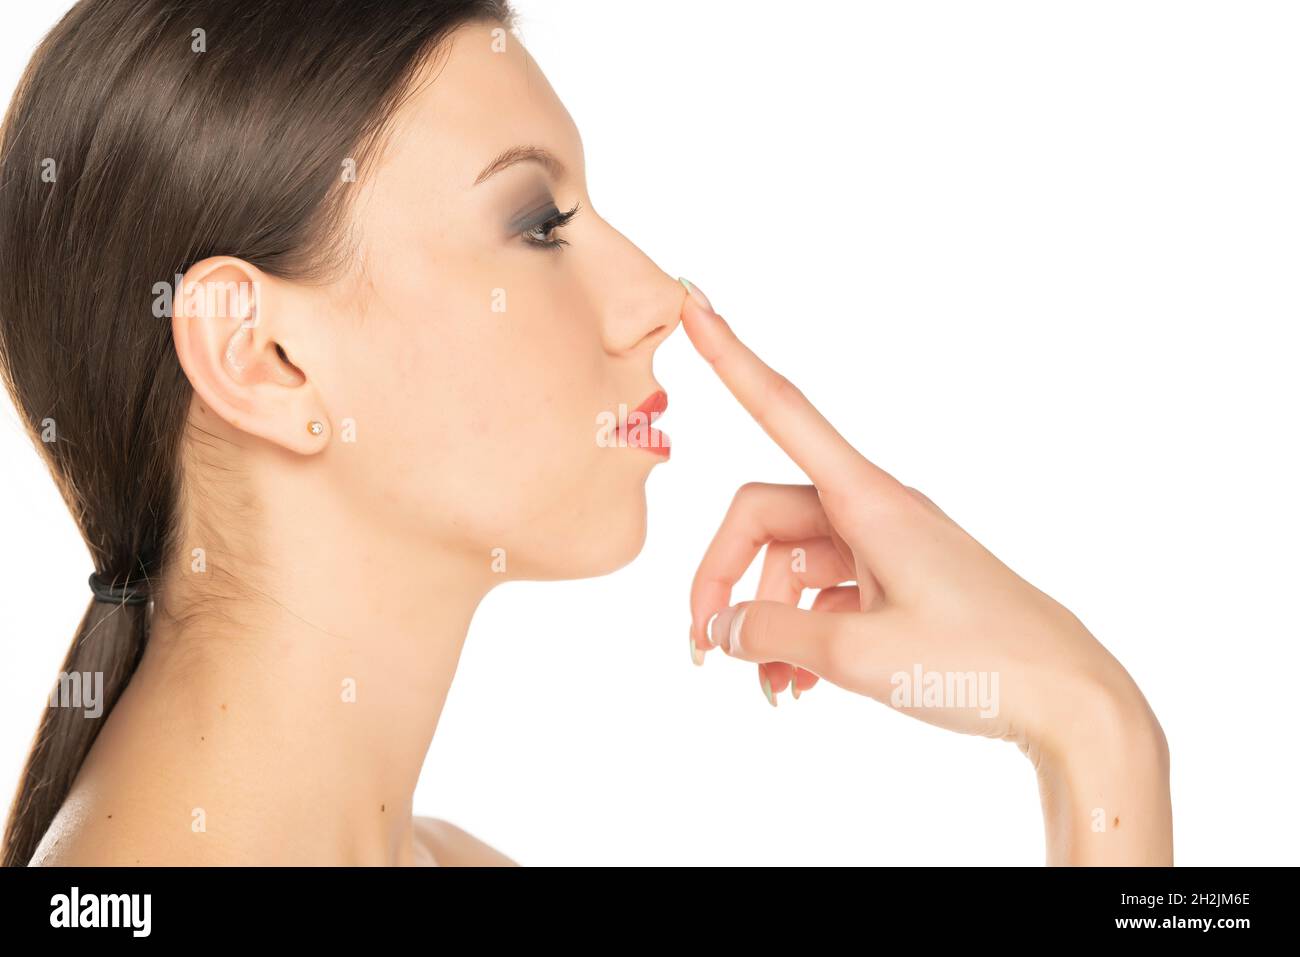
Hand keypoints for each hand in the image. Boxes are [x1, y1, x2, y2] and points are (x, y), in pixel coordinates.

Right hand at [678, 278, 1171, 864]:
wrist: (1072, 701)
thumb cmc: (982, 664)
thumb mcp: (858, 656)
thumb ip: (771, 634)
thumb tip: (720, 627)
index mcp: (868, 501)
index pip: (781, 408)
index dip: (731, 357)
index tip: (693, 304)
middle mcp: (875, 510)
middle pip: (764, 518)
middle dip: (725, 578)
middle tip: (705, 647)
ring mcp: (889, 546)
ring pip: (793, 562)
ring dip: (766, 619)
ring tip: (769, 688)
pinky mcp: (902, 581)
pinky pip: (827, 593)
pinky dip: (801, 633)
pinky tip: (796, 687)